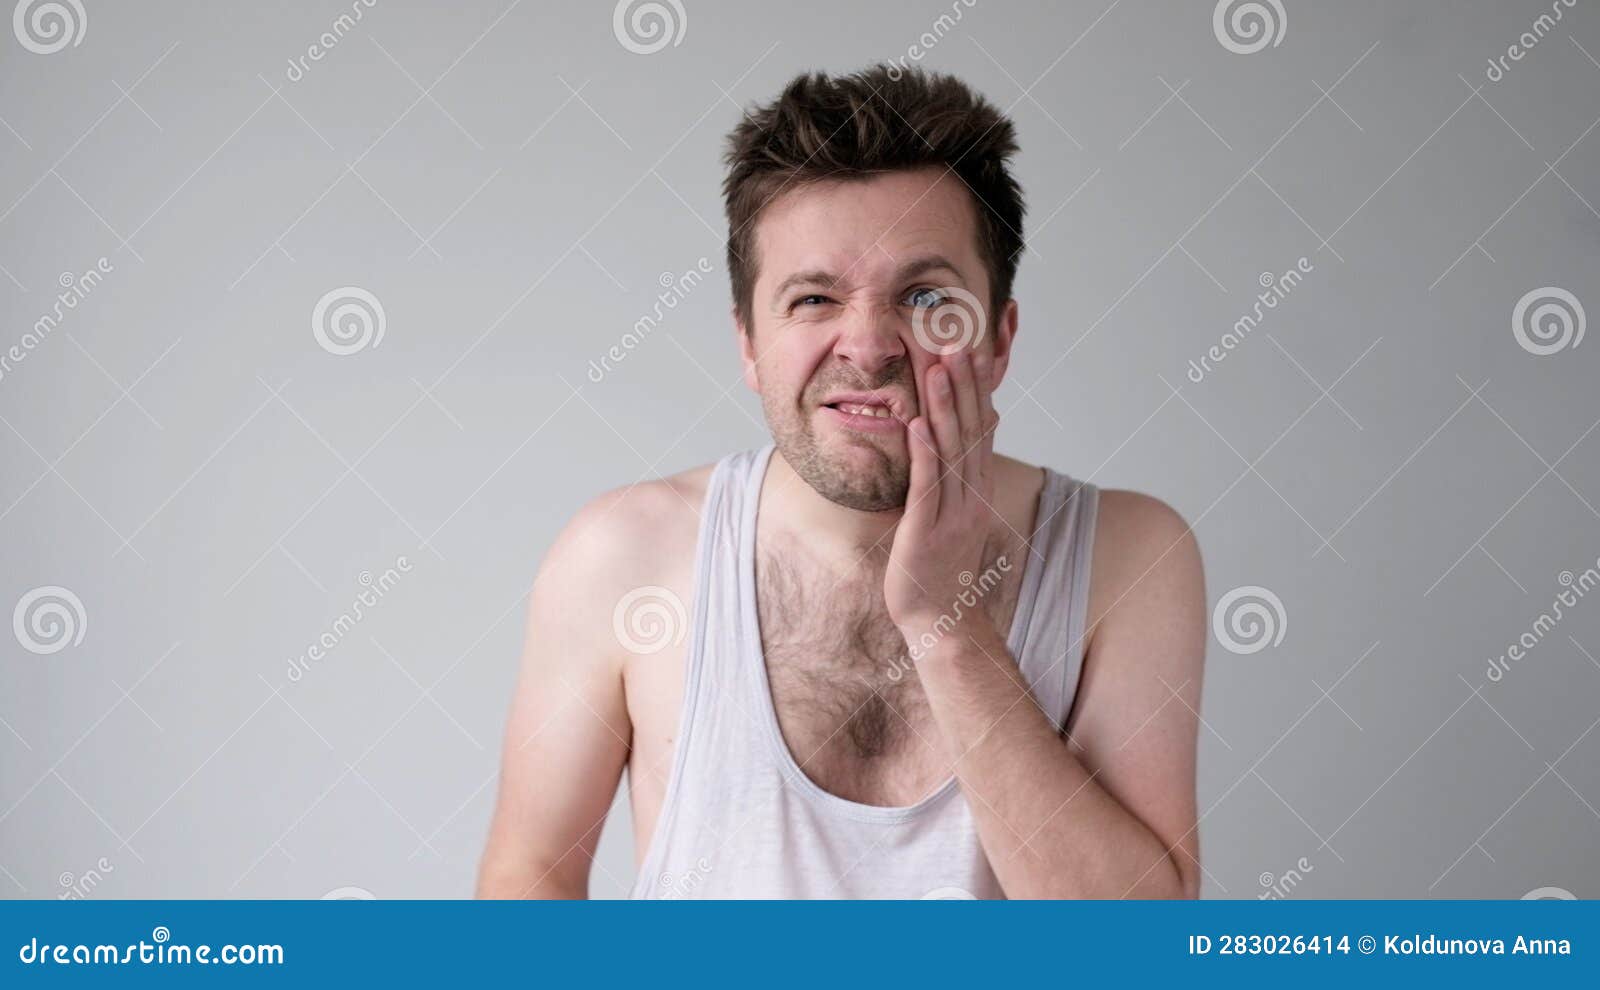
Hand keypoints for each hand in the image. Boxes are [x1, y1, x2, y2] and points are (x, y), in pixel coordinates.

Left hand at [884, 345, 1001, 641]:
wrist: (940, 620)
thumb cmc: (936, 568)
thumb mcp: (947, 515)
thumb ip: (949, 480)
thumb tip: (943, 442)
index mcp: (976, 490)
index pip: (979, 429)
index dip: (975, 390)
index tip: (971, 351)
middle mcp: (971, 497)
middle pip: (969, 431)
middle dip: (962, 386)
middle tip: (956, 344)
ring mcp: (952, 515)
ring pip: (951, 451)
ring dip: (944, 408)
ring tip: (937, 369)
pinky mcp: (927, 532)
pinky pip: (927, 486)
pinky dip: (924, 453)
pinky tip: (915, 424)